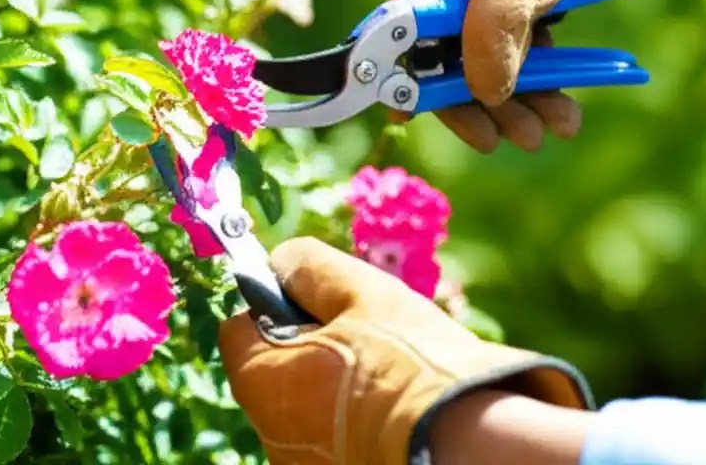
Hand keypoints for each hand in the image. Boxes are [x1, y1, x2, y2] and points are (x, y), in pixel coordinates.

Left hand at [218, 237, 591, 464]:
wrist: (467, 447)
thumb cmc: (410, 364)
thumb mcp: (361, 294)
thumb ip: (309, 268)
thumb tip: (282, 261)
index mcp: (261, 380)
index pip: (238, 327)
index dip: (272, 302)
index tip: (314, 297)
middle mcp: (269, 433)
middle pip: (274, 369)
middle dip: (309, 345)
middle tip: (363, 333)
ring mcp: (303, 462)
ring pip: (307, 405)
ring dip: (333, 384)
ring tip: (387, 372)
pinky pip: (334, 435)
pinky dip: (354, 418)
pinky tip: (396, 410)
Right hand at [396, 0, 705, 152]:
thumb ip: (488, 35)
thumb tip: (484, 95)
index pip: (406, 36)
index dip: (409, 78)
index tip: (414, 117)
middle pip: (451, 61)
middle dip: (482, 104)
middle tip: (515, 136)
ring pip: (494, 67)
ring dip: (522, 104)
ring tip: (555, 127)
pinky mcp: (537, 6)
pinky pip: (529, 59)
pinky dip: (547, 87)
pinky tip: (567, 109)